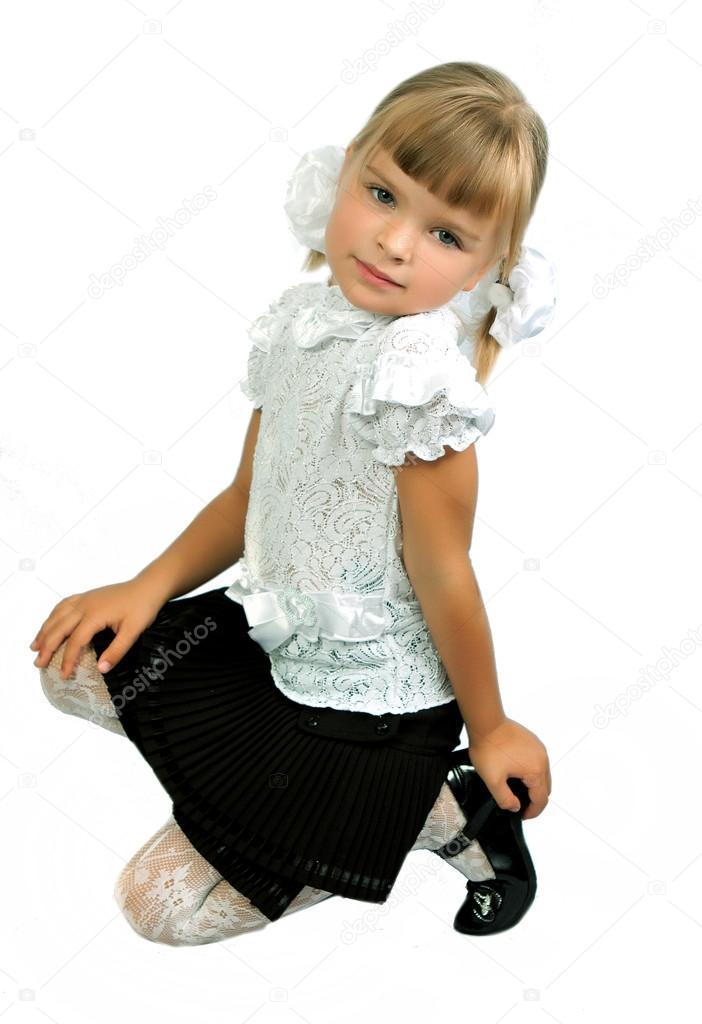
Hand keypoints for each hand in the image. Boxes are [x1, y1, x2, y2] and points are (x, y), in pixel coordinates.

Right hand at [29, 578, 167, 680]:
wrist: (148, 586)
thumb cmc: (143, 608)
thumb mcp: (134, 631)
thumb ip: (117, 651)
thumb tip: (101, 670)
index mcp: (95, 615)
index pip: (75, 641)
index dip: (67, 659)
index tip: (63, 675)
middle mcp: (84, 605)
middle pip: (59, 628)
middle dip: (47, 647)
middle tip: (38, 664)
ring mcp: (84, 599)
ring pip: (57, 615)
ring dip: (44, 631)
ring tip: (34, 647)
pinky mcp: (87, 596)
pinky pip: (63, 605)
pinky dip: (52, 616)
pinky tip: (49, 624)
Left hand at [468, 717, 550, 820]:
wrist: (486, 722)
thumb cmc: (489, 749)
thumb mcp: (493, 780)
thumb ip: (505, 799)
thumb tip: (515, 807)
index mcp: (536, 771)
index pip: (541, 800)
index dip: (533, 812)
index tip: (521, 816)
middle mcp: (543, 760)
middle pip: (546, 788)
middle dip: (535, 800)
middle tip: (520, 805)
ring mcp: (539, 748)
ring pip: (543, 774)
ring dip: (534, 785)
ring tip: (519, 790)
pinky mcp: (533, 741)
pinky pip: (538, 761)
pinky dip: (533, 772)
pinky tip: (518, 772)